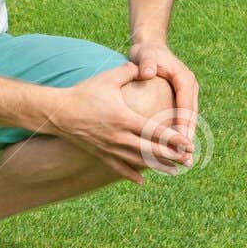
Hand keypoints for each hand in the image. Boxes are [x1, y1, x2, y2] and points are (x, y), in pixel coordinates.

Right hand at [48, 62, 191, 183]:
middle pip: (151, 150)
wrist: (57, 112)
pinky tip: (142, 181)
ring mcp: (109, 148)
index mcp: (124, 118)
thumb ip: (130, 71)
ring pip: (138, 161)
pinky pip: (118, 167)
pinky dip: (131, 174)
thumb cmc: (83, 93)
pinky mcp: (99, 153)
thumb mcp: (107, 78)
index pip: (155, 131)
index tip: (189, 145)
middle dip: (172, 156)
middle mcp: (119, 137)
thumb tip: (146, 66)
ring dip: (157, 167)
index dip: (174, 139)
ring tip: (174, 171)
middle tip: (188, 160)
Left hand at [127, 38, 200, 147]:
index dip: (184, 125)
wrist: (151, 46)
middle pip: (191, 117)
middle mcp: (190, 89)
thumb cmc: (147, 52)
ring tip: (183, 161)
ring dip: (186, 140)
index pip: (186, 106)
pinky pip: (181, 120)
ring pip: (188, 121)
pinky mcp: (180, 99)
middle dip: (188, 138)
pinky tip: (172, 151)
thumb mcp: (146, 56)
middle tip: (186, 158)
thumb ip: (147, 64)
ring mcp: (187, 95)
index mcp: (185, 80)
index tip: (181, 142)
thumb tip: (148, 71)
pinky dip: (178, 134)